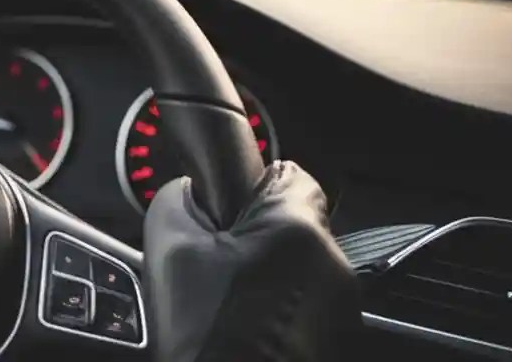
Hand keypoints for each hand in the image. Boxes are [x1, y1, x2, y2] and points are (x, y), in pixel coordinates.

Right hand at [143, 161, 359, 361]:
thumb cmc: (206, 338)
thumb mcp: (168, 251)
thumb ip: (176, 200)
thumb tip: (186, 193)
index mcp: (296, 227)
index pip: (287, 172)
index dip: (249, 187)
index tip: (225, 212)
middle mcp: (333, 263)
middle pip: (293, 223)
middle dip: (256, 238)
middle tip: (216, 267)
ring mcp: (342, 307)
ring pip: (301, 267)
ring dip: (271, 276)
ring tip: (230, 306)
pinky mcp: (341, 339)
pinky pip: (307, 306)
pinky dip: (281, 312)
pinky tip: (246, 331)